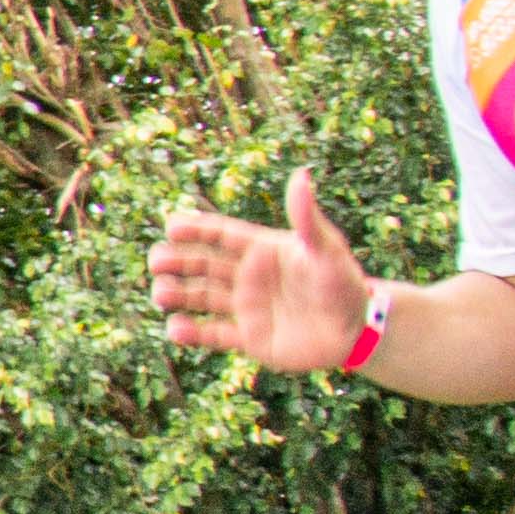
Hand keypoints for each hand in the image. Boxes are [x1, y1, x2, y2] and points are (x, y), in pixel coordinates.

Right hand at [149, 164, 384, 370]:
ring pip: (201, 297)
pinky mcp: (249, 338)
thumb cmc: (344, 284)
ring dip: (177, 294)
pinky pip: (213, 334)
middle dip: (176, 261)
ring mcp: (246, 307)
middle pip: (203, 265)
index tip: (172, 226)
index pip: (222, 235)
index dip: (196, 229)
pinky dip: (192, 333)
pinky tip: (175, 329)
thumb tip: (301, 175)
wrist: (358, 331)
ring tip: (161, 293)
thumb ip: (306, 217)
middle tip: (157, 262)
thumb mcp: (326, 249)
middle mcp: (249, 277)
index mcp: (263, 251)